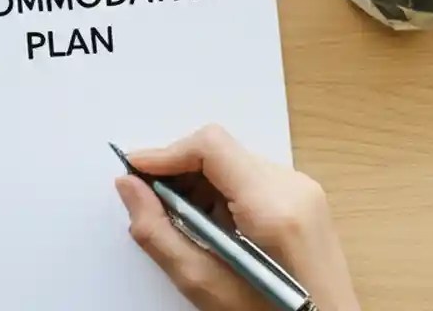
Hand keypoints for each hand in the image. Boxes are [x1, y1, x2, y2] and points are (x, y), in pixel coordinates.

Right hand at [115, 125, 360, 310]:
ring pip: (232, 162)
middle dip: (178, 171)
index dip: (166, 153)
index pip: (211, 146)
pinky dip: (221, 192)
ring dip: (198, 184)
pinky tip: (212, 227)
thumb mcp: (206, 285)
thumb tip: (129, 188)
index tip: (134, 171)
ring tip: (184, 224)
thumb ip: (158, 233)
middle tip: (151, 204)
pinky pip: (250, 177)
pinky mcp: (303, 197)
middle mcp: (293, 186)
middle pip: (220, 151)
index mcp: (273, 206)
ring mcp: (303, 189)